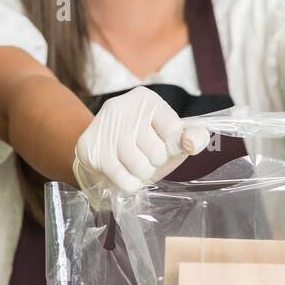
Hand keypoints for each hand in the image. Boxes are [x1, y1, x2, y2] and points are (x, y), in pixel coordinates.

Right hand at [73, 85, 209, 202]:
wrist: (101, 149)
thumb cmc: (143, 143)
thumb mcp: (171, 137)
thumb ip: (193, 138)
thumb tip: (191, 142)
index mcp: (147, 100)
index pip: (174, 131)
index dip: (173, 147)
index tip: (165, 146)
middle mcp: (123, 108)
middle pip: (157, 152)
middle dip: (155, 162)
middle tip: (145, 156)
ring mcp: (105, 128)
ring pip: (140, 167)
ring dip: (143, 174)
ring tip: (136, 165)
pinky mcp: (91, 149)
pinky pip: (124, 180)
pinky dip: (130, 184)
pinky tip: (125, 173)